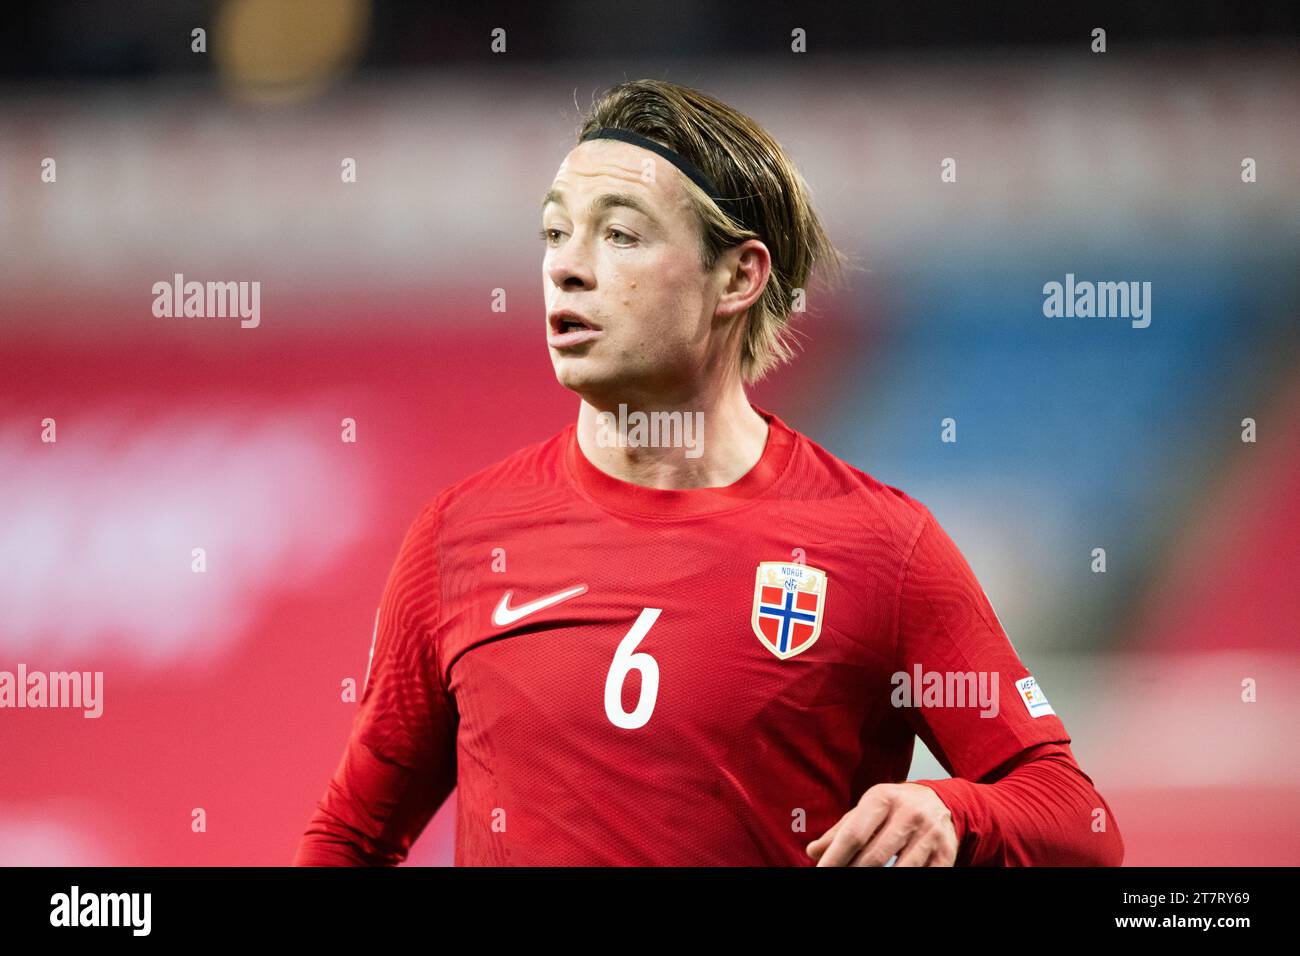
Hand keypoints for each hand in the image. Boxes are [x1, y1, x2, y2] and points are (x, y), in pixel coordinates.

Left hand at [806, 782, 957, 865]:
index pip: (854, 834)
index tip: (822, 871)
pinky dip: (905, 880)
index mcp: (883, 798)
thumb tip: (812, 852)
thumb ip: (840, 830)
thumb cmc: (895, 807)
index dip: (835, 857)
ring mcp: (930, 833)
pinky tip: (891, 880)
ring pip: (900, 870)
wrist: (941, 801)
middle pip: (874, 856)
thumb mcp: (868, 810)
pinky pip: (925, 874)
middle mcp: (909, 813)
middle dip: (853, 873)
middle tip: (837, 880)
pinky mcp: (946, 851)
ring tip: (861, 882)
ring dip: (878, 880)